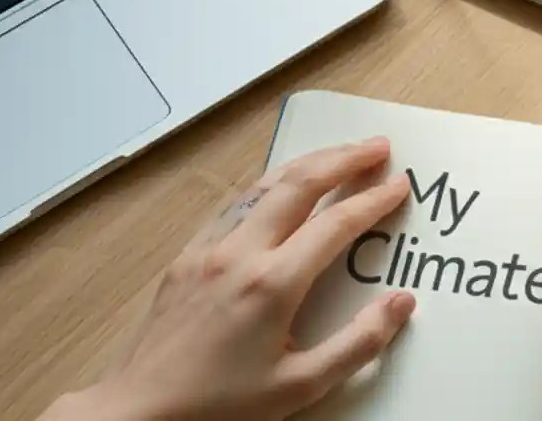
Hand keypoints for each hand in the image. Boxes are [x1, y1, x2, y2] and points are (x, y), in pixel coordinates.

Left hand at [39, 138, 414, 420]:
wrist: (140, 412)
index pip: (335, 224)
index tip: (398, 184)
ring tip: (337, 152)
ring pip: (263, 185)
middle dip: (343, 159)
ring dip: (306, 163)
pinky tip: (279, 186)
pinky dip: (267, 185)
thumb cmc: (219, 405)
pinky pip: (233, 206)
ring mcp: (208, 250)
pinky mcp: (186, 257)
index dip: (373, 200)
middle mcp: (240, 254)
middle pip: (299, 184)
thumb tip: (401, 303)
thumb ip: (358, 343)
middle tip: (377, 146)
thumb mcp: (301, 385)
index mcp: (273, 284)